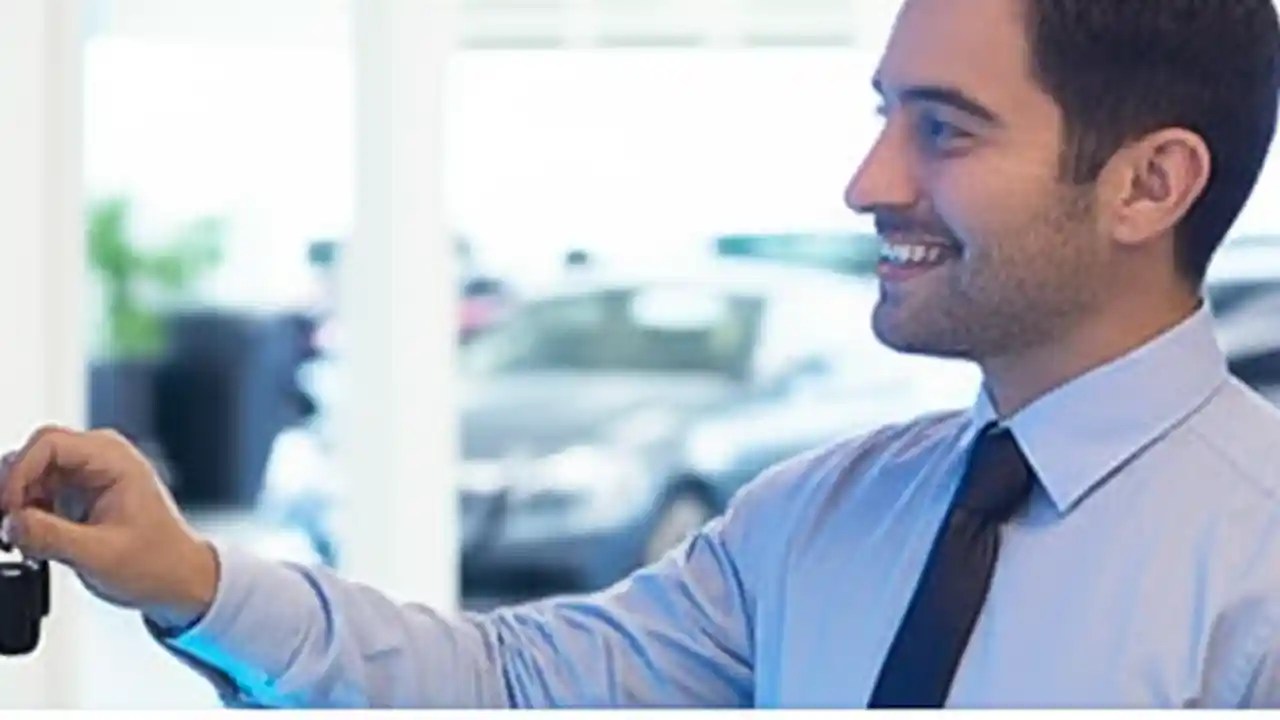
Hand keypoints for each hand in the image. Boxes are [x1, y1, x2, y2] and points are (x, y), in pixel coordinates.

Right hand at [0, 426, 218, 630]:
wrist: (176, 579)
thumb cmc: (157, 561)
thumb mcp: (99, 554)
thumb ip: (50, 536)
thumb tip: (10, 522)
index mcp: (115, 459)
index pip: (50, 443)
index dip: (19, 473)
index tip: (9, 508)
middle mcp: (101, 458)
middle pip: (35, 454)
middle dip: (15, 489)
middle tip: (11, 527)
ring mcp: (88, 474)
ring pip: (32, 473)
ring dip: (21, 504)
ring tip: (27, 539)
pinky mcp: (78, 493)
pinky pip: (38, 492)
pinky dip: (29, 513)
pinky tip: (36, 539)